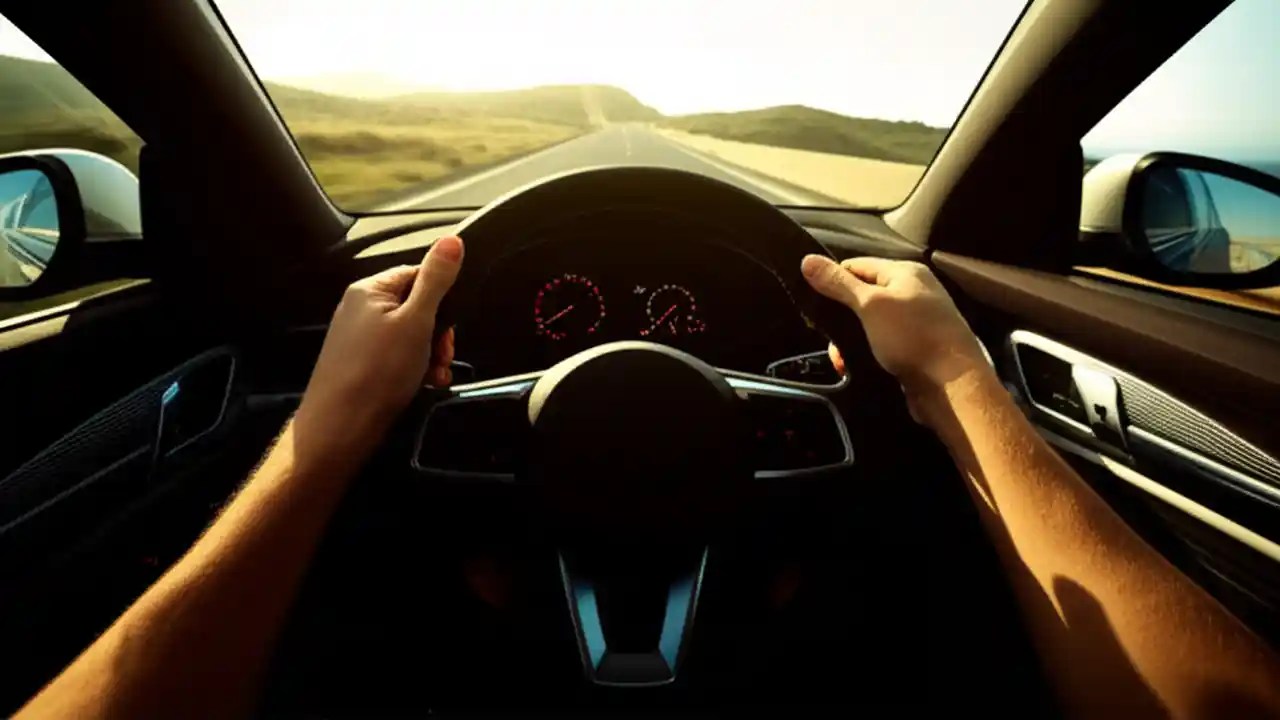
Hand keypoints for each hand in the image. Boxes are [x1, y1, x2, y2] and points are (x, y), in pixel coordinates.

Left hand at [293, 236, 463, 465]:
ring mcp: (359, 336)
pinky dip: (415, 368)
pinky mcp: (361, 362)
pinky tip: (423, 384)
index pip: (419, 275)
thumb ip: (435, 281)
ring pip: (410, 334)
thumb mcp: (416, 322)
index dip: (442, 300)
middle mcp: (361, 308)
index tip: (450, 329)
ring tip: (434, 376)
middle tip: (442, 357)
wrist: (339, 427)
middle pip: (417, 306)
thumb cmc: (377, 372)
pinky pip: (397, 355)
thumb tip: (453, 239)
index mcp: (371, 289)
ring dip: (430, 354)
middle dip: (438, 334)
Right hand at [801, 255, 988, 420]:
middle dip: (841, 319)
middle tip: (830, 341)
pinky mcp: (914, 348)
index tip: (815, 305)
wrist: (952, 386)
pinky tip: (856, 368)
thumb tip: (806, 259)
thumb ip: (838, 283)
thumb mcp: (870, 305)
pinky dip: (865, 354)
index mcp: (905, 272)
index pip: (857, 265)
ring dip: (850, 342)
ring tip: (842, 361)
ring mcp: (915, 321)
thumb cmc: (912, 336)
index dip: (833, 281)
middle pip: (861, 296)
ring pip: (868, 324)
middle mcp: (912, 292)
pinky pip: (880, 344)